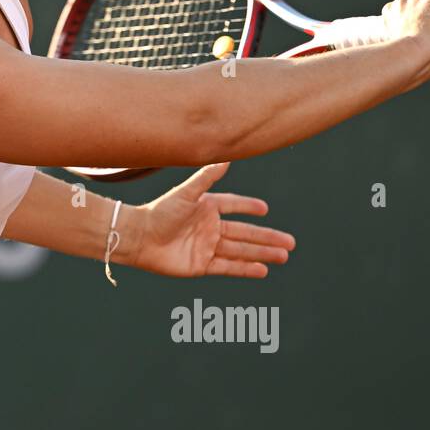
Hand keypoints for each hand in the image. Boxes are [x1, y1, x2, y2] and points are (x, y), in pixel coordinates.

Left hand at [127, 162, 294, 277]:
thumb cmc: (159, 212)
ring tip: (283, 256)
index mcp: (206, 207)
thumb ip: (206, 177)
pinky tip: (262, 270)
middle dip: (267, 238)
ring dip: (262, 253)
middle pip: (244, 233)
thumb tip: (226, 158)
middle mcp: (209, 228)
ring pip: (241, 251)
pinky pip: (228, 267)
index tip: (265, 210)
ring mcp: (207, 247)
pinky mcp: (201, 265)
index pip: (234, 206)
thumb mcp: (185, 193)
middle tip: (291, 243)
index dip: (248, 207)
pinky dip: (245, 269)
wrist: (138, 238)